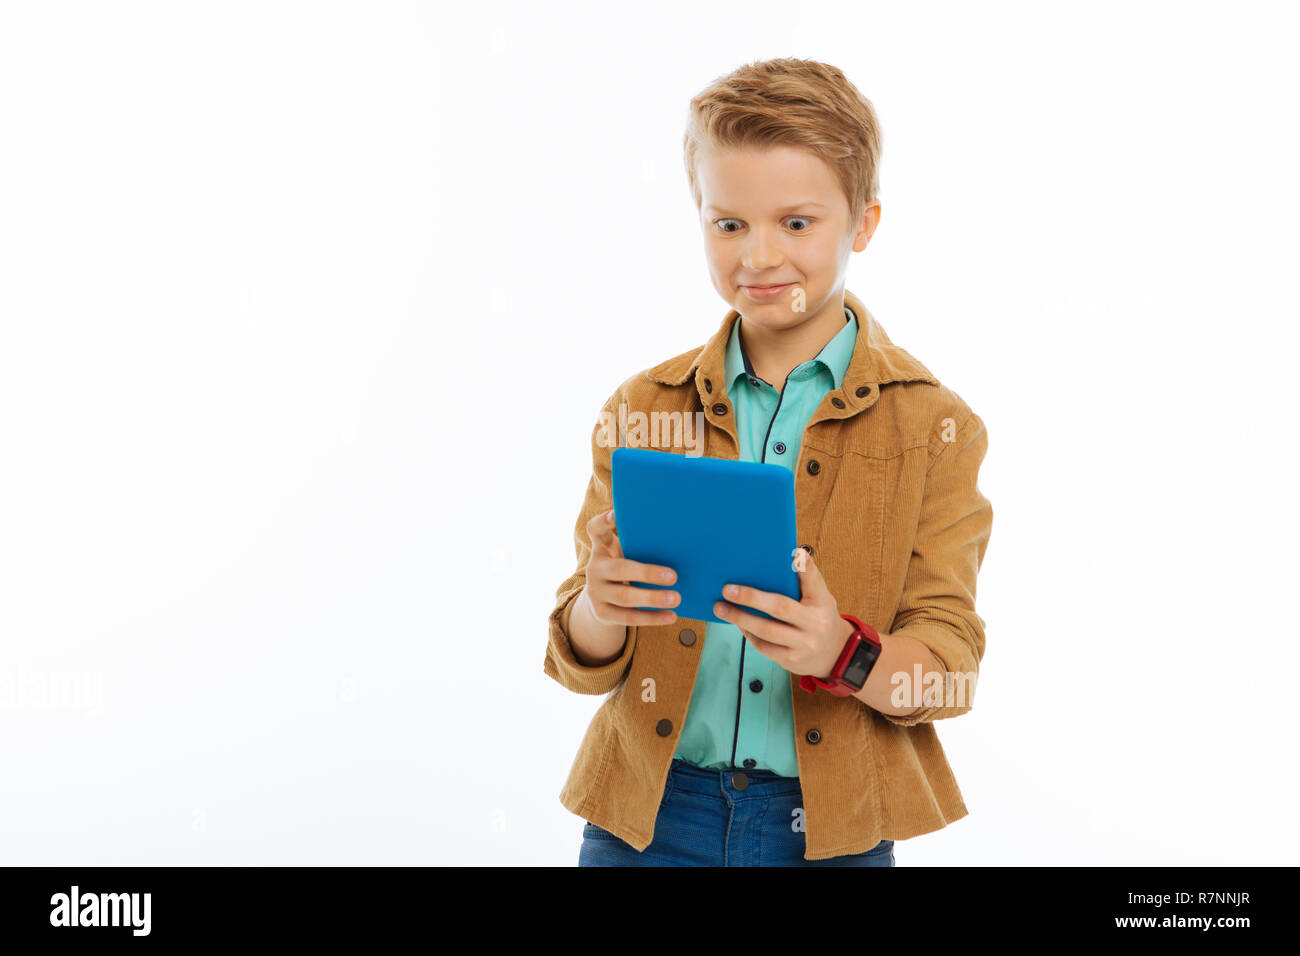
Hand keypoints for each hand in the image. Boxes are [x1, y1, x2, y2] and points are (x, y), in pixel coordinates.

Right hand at [582, 508, 679, 626]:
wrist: (601, 600)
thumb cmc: (623, 568)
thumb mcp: (623, 552)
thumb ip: (639, 544)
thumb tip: (681, 536)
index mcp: (602, 548)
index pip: (595, 530)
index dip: (603, 521)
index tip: (616, 514)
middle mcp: (595, 568)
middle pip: (620, 570)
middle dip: (647, 573)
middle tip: (673, 576)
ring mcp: (596, 592)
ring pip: (625, 597)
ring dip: (652, 599)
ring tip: (676, 598)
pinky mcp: (602, 613)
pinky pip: (628, 618)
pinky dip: (652, 618)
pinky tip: (671, 616)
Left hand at [713, 547, 851, 678]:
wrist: (835, 655)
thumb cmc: (819, 618)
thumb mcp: (820, 598)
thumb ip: (806, 581)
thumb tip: (790, 555)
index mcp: (822, 603)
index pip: (814, 582)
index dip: (805, 568)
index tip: (794, 553)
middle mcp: (815, 624)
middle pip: (780, 608)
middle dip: (751, 598)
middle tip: (727, 590)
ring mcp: (803, 645)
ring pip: (766, 630)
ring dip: (740, 618)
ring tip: (721, 608)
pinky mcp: (790, 660)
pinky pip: (763, 647)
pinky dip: (748, 633)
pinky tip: (737, 623)